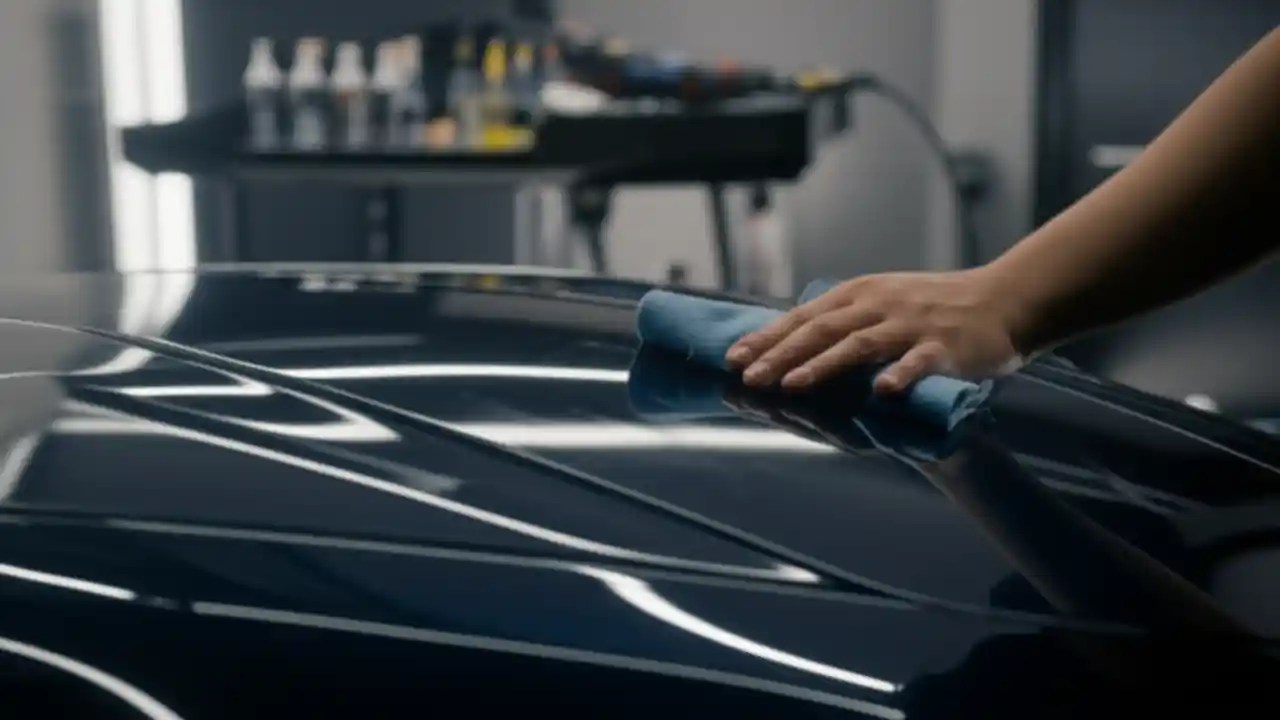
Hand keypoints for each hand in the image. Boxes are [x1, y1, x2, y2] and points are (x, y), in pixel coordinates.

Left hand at [725, 269, 1026, 393]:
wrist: (1002, 299)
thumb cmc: (932, 308)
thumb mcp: (879, 302)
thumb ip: (840, 319)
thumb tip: (788, 340)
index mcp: (858, 296)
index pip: (802, 317)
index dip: (767, 337)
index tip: (732, 358)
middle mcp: (879, 306)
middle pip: (821, 330)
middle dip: (781, 354)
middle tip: (748, 377)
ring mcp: (911, 325)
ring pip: (860, 344)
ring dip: (823, 365)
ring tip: (792, 385)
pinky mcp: (944, 346)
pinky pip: (919, 362)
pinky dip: (899, 375)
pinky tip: (881, 392)